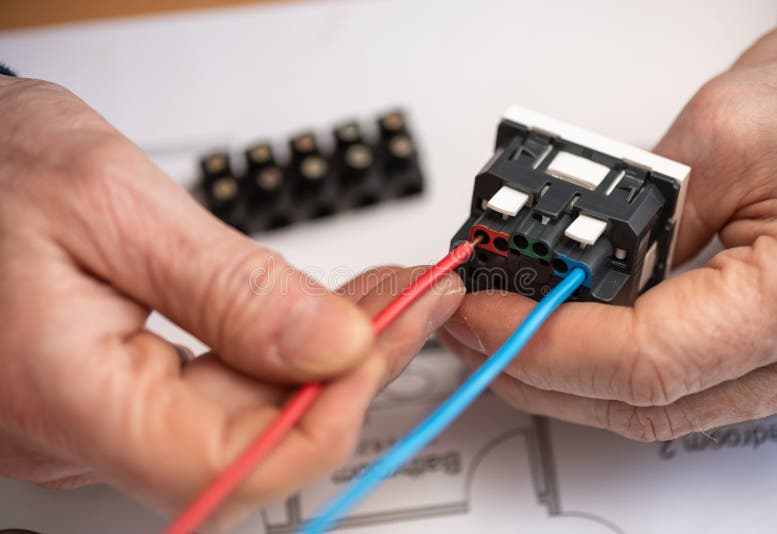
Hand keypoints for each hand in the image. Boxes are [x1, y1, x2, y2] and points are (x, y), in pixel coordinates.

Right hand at [0, 77, 463, 527]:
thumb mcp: (116, 203)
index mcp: (65, 392)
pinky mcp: (119, 397)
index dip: (324, 417)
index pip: (226, 465)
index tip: (381, 346)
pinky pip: (220, 396)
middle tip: (408, 304)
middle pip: (250, 442)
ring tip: (384, 299)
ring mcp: (101, 421)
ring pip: (245, 419)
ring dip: (325, 360)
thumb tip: (333, 346)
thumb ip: (231, 288)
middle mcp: (80, 431)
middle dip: (347, 371)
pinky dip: (283, 354)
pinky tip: (326, 315)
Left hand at [440, 23, 776, 441]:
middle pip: (639, 401)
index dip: (541, 345)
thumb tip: (562, 265)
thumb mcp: (721, 137)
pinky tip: (567, 337)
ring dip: (566, 376)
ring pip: (654, 403)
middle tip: (474, 331)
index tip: (480, 315)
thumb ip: (634, 214)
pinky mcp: (766, 354)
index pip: (640, 360)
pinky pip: (675, 382)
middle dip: (538, 371)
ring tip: (506, 332)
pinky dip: (608, 366)